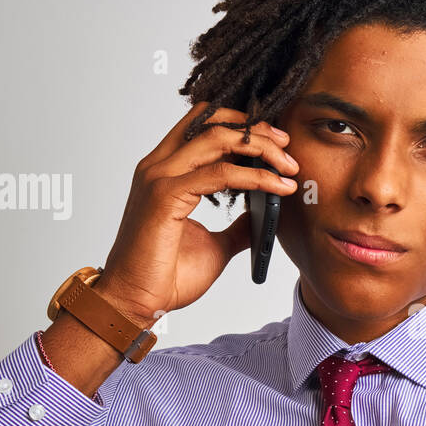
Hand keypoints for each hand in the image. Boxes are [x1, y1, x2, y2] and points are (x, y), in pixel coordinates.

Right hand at [96, 101, 300, 322]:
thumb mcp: (215, 245)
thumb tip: (264, 215)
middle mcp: (159, 166)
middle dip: (255, 129)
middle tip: (287, 145)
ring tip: (289, 165)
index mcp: (165, 171)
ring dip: (260, 148)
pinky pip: (220, 174)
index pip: (203, 125)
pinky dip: (255, 176)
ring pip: (217, 138)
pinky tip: (278, 187)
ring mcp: (160, 177)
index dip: (242, 125)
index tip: (276, 140)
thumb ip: (237, 226)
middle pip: (212, 122)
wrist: (136, 302)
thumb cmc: (166, 276)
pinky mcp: (166, 195)